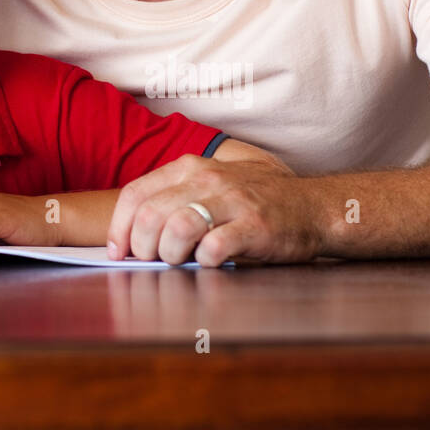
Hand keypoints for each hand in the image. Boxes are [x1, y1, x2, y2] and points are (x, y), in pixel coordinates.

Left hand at [106, 155, 322, 265]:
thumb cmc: (253, 200)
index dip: (119, 226)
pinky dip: (204, 261)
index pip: (136, 194)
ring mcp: (232, 201)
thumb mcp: (208, 186)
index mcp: (188, 167)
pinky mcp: (255, 226)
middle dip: (142, 247)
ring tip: (179, 262)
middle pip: (151, 214)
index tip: (118, 251)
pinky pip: (214, 247)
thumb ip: (175, 200)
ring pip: (178, 229)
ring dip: (170, 254)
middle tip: (150, 262)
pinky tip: (210, 263)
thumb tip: (133, 235)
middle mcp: (207, 178)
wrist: (312, 205)